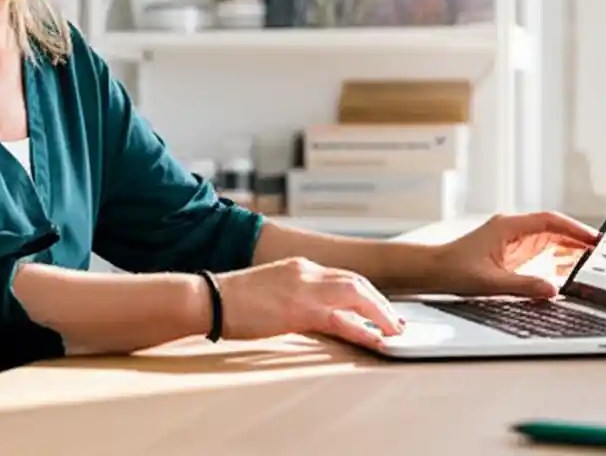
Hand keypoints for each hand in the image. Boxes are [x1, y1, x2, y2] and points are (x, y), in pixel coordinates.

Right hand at [215, 257, 404, 348]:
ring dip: (380, 313)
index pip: (344, 276)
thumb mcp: (272, 292)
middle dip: (380, 302)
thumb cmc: (233, 301)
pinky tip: (376, 340)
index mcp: (300, 266)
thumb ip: (296, 297)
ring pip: (357, 294)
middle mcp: (307, 271)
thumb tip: (318, 315)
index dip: (367, 293)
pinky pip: (341, 319)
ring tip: (394, 331)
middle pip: (357, 282)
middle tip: (396, 322)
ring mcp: (304, 287)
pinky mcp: (299, 308)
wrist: (210, 298)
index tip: (380, 309)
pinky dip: (363, 329)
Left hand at [430, 212, 599, 297]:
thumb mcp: (490, 282)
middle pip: (553, 228)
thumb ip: (523, 285)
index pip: (548, 221)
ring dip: (568, 247)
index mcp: (508, 228)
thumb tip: (552, 290)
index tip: (593, 240)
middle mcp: (512, 229)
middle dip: (577, 239)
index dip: (574, 229)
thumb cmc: (454, 270)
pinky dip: (556, 255)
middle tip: (601, 253)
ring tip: (590, 262)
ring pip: (549, 237)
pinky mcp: (511, 250)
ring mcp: (512, 238)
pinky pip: (540, 248)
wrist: (433, 270)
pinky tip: (568, 267)